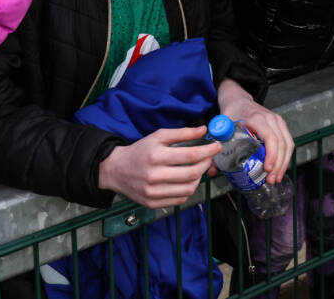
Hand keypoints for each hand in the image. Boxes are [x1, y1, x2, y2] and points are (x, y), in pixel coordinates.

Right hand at [98, 126, 220, 207]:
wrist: (116, 170)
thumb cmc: (140, 151)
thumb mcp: (158, 136)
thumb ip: (182, 133)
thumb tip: (204, 130)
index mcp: (155, 156)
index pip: (190, 155)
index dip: (207, 151)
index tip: (217, 146)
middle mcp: (154, 176)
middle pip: (192, 174)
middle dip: (206, 164)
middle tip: (209, 157)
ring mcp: (153, 192)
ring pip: (189, 189)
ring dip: (199, 178)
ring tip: (197, 169)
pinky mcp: (152, 203)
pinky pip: (180, 199)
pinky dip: (188, 189)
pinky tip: (186, 180)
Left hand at [217, 79, 294, 182]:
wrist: (239, 99)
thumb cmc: (232, 112)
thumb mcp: (223, 127)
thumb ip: (218, 148)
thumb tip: (213, 170)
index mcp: (257, 119)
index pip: (271, 137)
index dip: (272, 154)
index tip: (267, 169)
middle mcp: (271, 119)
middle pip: (283, 143)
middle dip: (279, 164)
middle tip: (271, 179)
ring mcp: (278, 122)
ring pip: (288, 144)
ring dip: (284, 163)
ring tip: (276, 178)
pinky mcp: (281, 126)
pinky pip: (288, 142)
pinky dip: (285, 157)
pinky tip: (280, 168)